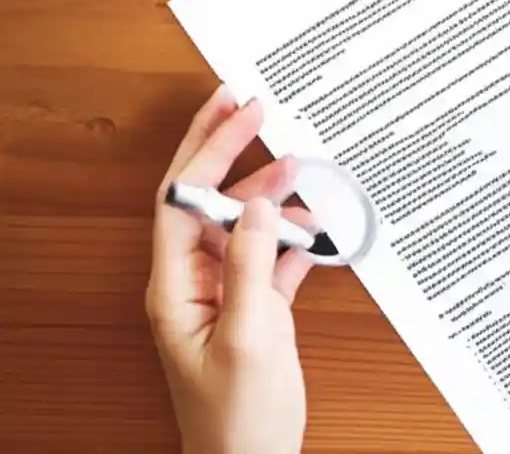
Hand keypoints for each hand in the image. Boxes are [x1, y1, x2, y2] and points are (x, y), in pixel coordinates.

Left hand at [146, 86, 314, 453]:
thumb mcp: (248, 336)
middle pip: (207, 199)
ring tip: (305, 172)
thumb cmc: (238, 418)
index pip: (183, 199)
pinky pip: (272, 256)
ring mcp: (226, 294)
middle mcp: (195, 283)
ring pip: (245, 223)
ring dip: (274, 196)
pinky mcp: (255, 310)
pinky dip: (296, 237)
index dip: (208, 149)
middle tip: (256, 106)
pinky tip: (317, 225)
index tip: (239, 111)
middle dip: (229, 151)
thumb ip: (252, 265)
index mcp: (177, 287)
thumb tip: (259, 204)